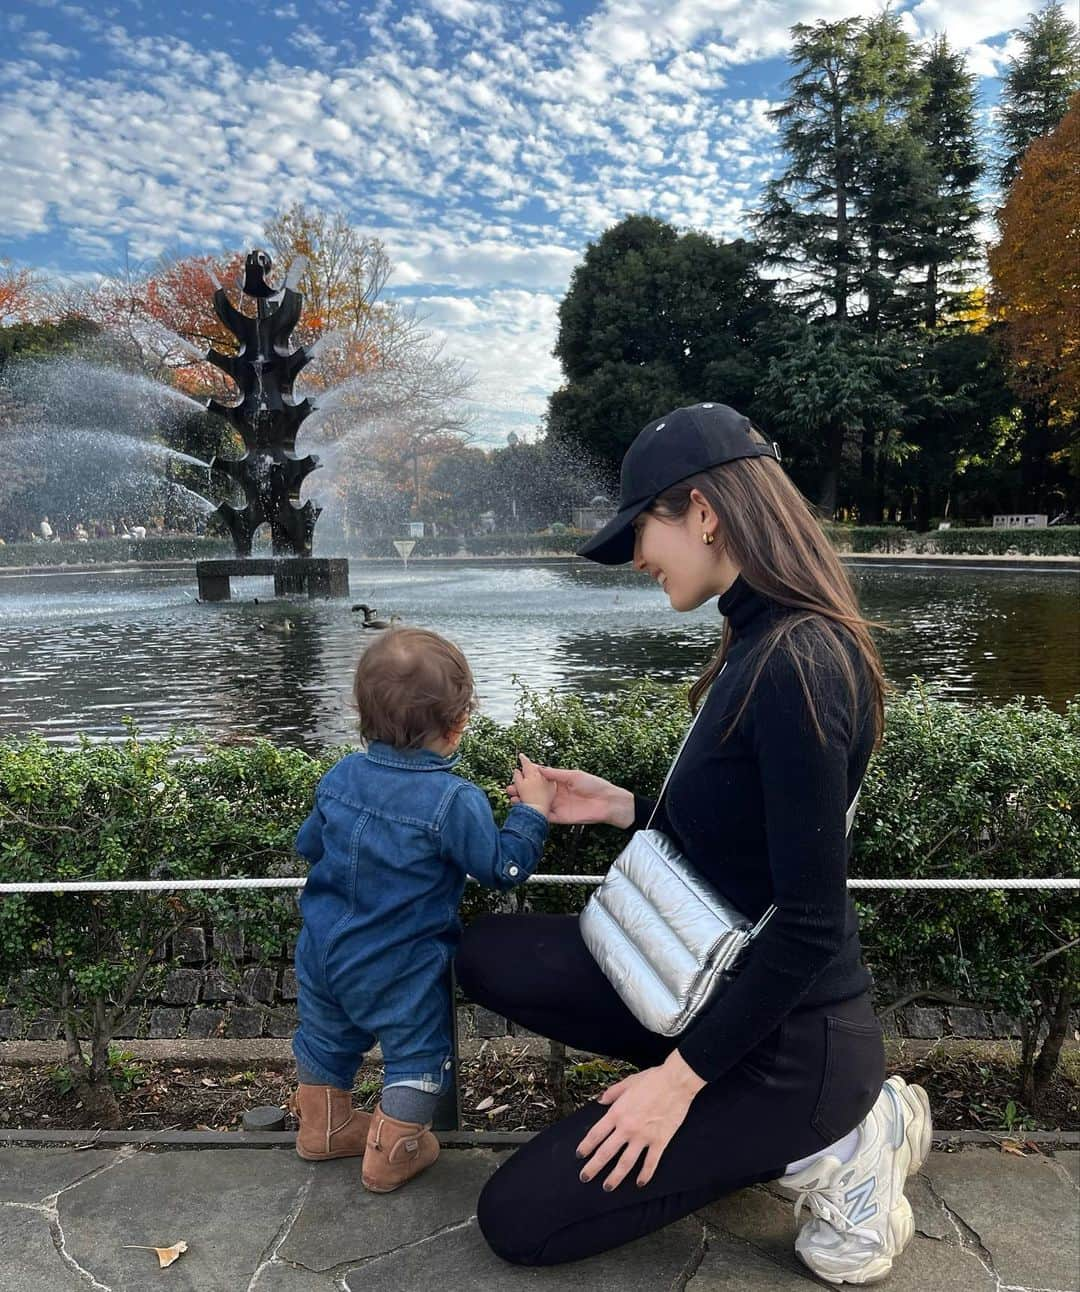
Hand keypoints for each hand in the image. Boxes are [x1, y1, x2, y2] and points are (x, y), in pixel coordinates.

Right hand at [505, 764, 633, 827]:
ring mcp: (557, 805)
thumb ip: (556, 774)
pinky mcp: (560, 818)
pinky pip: (545, 817)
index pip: (540, 778)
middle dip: (522, 790)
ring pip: (537, 804)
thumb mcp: (573, 775)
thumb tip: (539, 768)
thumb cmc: (594, 785)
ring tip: (512, 799)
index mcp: (559, 781)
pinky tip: (524, 812)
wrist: (608, 803)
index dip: (528, 776)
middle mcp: (556, 793)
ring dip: (525, 802)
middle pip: (535, 792)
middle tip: (508, 788)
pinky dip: (534, 815)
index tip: (516, 772)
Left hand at [575, 1050, 705, 1190]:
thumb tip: (600, 1100)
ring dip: (615, 1177)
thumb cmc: (652, 1079)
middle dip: (593, 1167)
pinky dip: (645, 1175)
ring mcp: (644, 1137)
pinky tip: (640, 1183)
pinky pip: (650, 1163)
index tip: (580, 1155)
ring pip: (625, 1163)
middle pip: (606, 1152)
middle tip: (585, 1177)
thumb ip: (612, 1093)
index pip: (596, 1134)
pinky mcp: (660, 1142)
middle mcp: (627, 1128)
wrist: (676, 1082)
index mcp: (617, 1113)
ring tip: (607, 1187)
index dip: (586, 1146)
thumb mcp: (628, 1082)